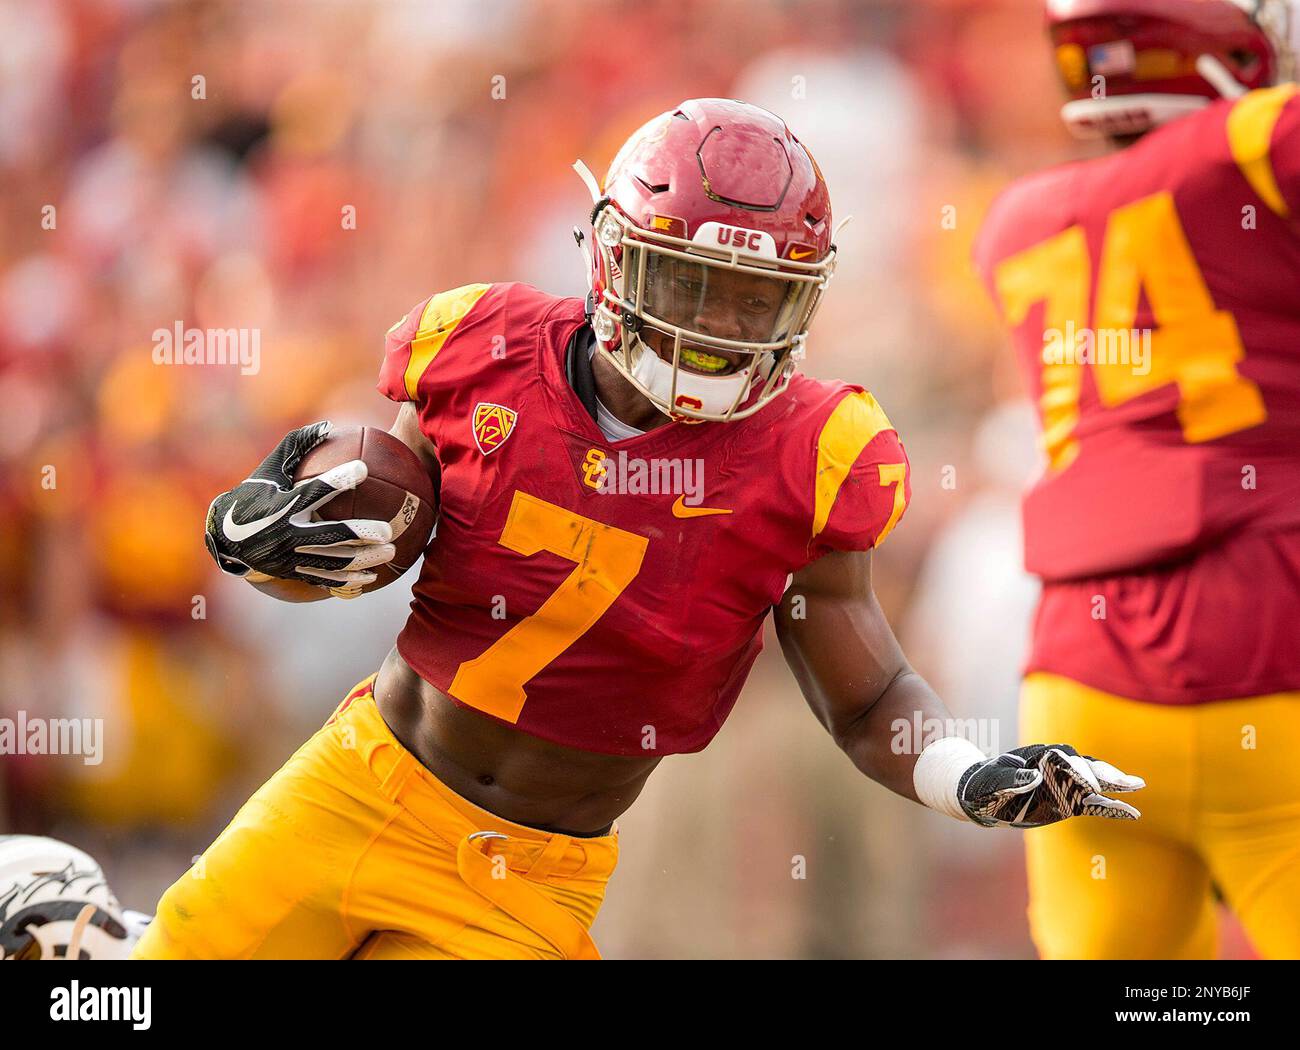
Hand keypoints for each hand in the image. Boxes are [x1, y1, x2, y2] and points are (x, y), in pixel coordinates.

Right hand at [204, 421, 394, 597]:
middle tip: (388, 530)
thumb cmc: (255, 494)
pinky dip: (348, 581)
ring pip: (332, 562)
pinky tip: (371, 577)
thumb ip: (298, 445)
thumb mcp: (271, 468)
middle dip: (360, 534)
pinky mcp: (291, 573)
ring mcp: (288, 557)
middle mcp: (285, 533)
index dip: (338, 479)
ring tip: (391, 553)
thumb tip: (329, 425)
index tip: (364, 468)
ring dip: (364, 559)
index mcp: (281, 505)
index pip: (314, 491)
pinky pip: (324, 579)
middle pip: (329, 536)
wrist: (224, 536)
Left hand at [958, 743, 1143, 827]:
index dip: (1077, 770)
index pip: (1061, 759)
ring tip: (1137, 785)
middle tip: (1126, 782)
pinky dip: (1111, 808)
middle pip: (1083, 765)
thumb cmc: (983, 785)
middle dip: (1103, 772)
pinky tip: (1132, 813)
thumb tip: (1034, 778)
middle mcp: (1053, 767)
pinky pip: (1092, 803)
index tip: (1090, 784)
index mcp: (1036, 756)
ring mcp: (1062, 784)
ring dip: (1114, 783)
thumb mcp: (992, 783)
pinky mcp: (1067, 802)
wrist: (981, 796)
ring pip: (1093, 780)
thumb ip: (1011, 780)